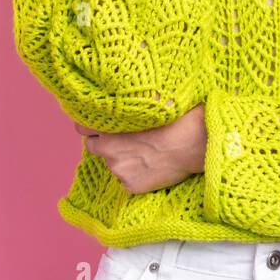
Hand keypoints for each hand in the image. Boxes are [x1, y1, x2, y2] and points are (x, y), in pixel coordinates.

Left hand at [73, 105, 206, 194]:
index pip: (82, 127)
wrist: (197, 142)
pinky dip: (135, 172)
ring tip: (144, 151)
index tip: (98, 123)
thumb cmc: (176, 116)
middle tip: (122, 137)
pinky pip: (127, 178)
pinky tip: (152, 164)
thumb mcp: (150, 100)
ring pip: (112, 163)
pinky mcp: (130, 186)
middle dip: (103, 142)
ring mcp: (119, 169)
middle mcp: (108, 149)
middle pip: (92, 146)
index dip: (91, 124)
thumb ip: (128, 102)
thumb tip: (119, 94)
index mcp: (109, 125)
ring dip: (121, 157)